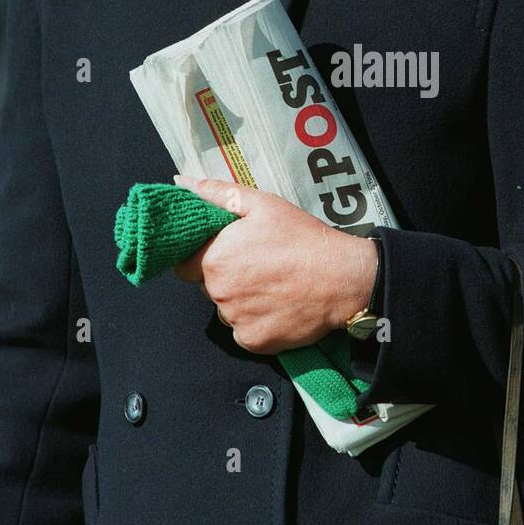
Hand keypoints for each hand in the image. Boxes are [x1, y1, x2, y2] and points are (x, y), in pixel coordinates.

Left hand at [171, 177, 377, 354]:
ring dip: (241, 302)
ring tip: (273, 286)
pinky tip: (279, 306)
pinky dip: (257, 322)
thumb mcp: (262, 204)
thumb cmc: (302, 237)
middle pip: (208, 288)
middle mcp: (219, 293)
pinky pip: (244, 332)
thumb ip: (217, 193)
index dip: (202, 258)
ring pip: (227, 311)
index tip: (226, 254)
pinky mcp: (254, 342)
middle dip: (226, 278)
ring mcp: (236, 321)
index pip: (185, 265)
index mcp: (215, 259)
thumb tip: (181, 183)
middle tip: (259, 266)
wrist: (342, 278)